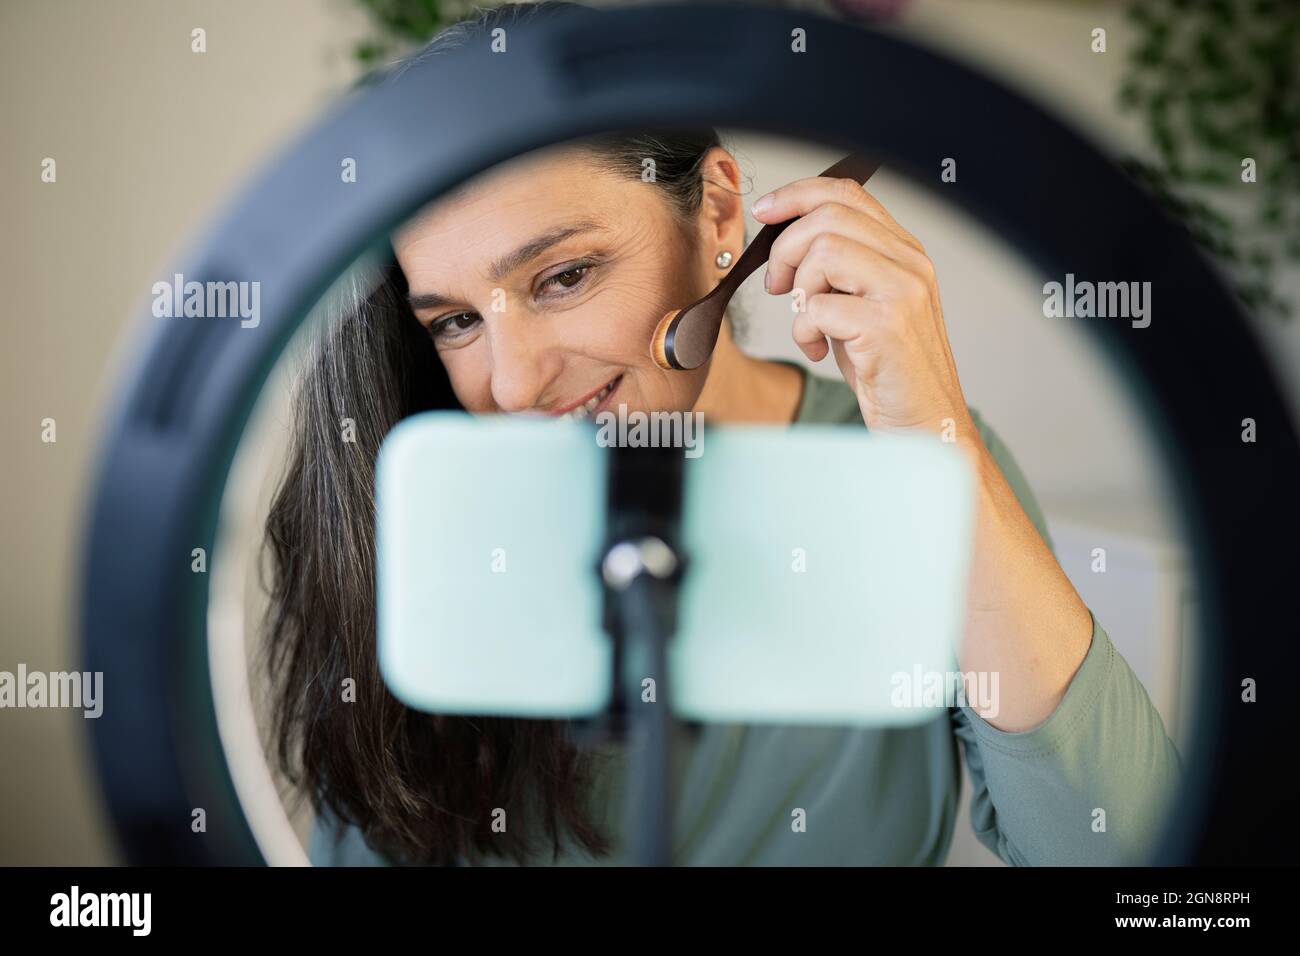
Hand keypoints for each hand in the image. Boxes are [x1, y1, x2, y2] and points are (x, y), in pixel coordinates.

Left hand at [753, 175, 973, 441]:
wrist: (924, 423)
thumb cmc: (886, 369)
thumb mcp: (862, 305)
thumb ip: (839, 268)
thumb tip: (785, 240)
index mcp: (904, 251)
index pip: (847, 193)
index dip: (797, 195)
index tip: (764, 212)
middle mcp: (909, 263)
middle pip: (828, 217)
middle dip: (786, 249)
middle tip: (779, 286)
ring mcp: (902, 292)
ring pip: (822, 252)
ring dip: (799, 290)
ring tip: (808, 322)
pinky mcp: (886, 326)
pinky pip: (818, 305)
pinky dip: (804, 330)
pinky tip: (819, 349)